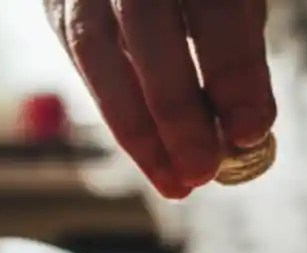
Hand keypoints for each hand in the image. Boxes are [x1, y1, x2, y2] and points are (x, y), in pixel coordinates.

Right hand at [44, 0, 275, 198]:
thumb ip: (239, 50)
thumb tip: (244, 133)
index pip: (214, 7)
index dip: (233, 70)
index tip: (250, 132)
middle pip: (146, 25)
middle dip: (176, 108)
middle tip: (203, 170)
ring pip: (95, 47)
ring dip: (136, 127)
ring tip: (174, 181)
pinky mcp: (56, 1)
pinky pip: (80, 58)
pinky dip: (117, 111)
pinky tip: (150, 152)